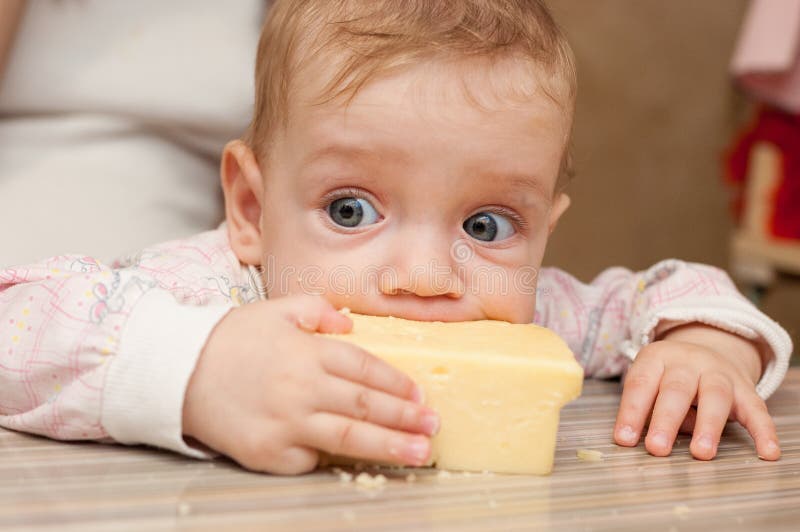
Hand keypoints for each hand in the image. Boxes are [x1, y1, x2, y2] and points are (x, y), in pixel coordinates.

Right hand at [182, 295, 438, 473]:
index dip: (398, 383)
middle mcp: (302, 388)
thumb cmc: (231, 340)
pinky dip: (330, 456)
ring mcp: (286, 424)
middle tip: (434, 426)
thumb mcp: (276, 310)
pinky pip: (310, 458)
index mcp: (307, 352)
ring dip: (390, 445)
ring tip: (420, 453)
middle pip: (366, 405)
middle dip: (406, 417)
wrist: (178, 373)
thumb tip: (351, 324)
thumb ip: (318, 309)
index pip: (366, 368)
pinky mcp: (269, 453)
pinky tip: (358, 458)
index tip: (420, 394)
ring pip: (350, 437)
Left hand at [613, 323, 779, 460]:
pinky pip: (756, 409)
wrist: (707, 351)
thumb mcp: (650, 382)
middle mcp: (688, 361)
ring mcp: (719, 373)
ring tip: (701, 453)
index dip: (631, 412)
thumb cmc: (667, 378)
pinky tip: (766, 452)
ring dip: (708, 426)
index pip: (640, 385)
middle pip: (676, 389)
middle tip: (656, 448)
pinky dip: (763, 431)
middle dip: (666, 420)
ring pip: (715, 396)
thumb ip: (649, 407)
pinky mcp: (745, 388)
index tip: (624, 440)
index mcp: (656, 358)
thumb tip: (655, 436)